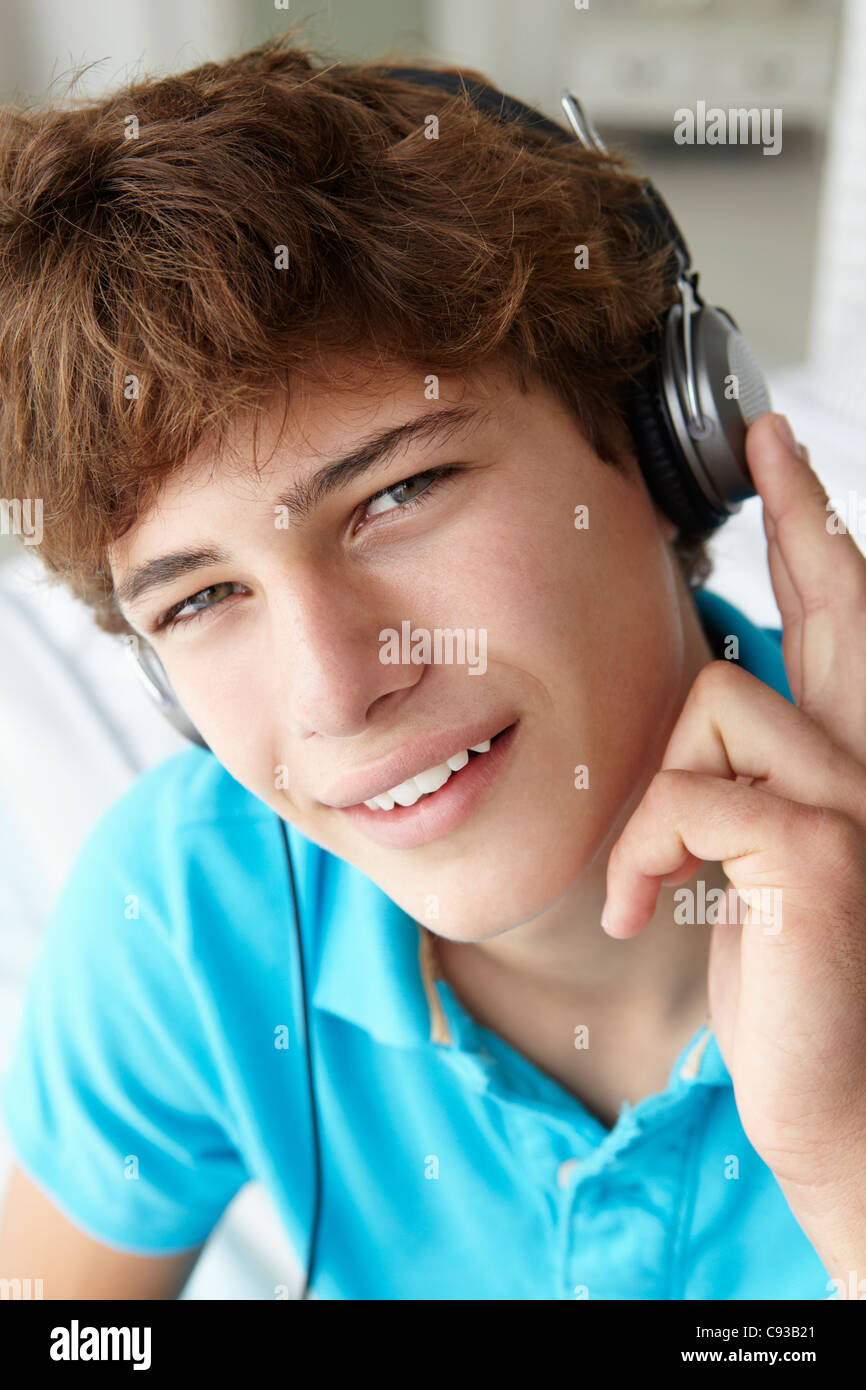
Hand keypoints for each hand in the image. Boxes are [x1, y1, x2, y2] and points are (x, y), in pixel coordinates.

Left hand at [602, 413, 865, 1271]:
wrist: (832, 1105)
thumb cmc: (789, 986)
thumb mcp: (758, 867)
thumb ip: (742, 783)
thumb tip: (706, 712)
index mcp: (854, 767)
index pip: (841, 628)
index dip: (816, 536)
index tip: (783, 454)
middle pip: (837, 608)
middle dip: (802, 513)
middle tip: (769, 440)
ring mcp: (859, 804)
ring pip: (712, 708)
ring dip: (652, 806)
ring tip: (649, 881)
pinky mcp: (820, 852)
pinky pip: (688, 797)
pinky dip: (642, 854)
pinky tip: (643, 907)